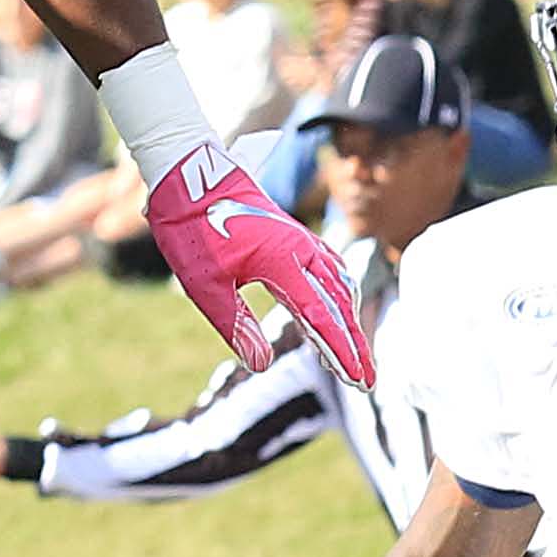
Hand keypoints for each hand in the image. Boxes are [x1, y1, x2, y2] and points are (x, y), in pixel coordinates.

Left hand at [147, 148, 375, 389]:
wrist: (189, 175)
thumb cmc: (192, 227)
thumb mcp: (203, 284)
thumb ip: (235, 324)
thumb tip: (261, 364)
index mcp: (282, 263)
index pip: (322, 318)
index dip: (341, 352)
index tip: (358, 381)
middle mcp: (301, 251)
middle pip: (338, 306)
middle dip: (354, 345)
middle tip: (367, 381)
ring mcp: (301, 241)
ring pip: (338, 287)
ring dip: (349, 322)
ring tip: (354, 355)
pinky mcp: (294, 237)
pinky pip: (330, 268)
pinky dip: (341, 295)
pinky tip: (342, 306)